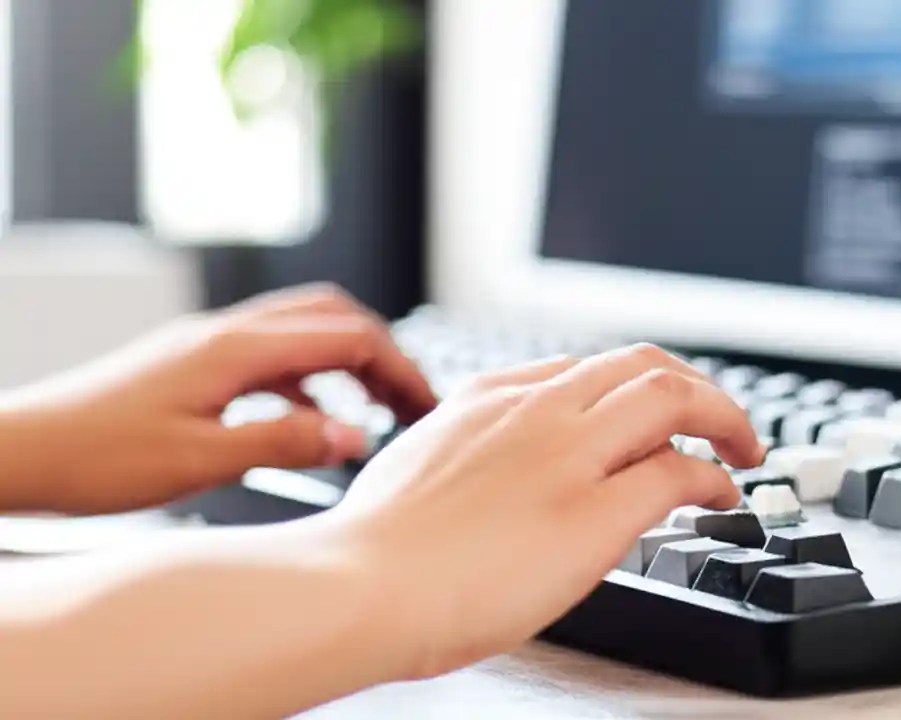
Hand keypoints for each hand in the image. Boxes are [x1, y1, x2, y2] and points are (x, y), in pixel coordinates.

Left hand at [0, 284, 436, 513]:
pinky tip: (311, 423)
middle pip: (330, 318)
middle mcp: (226, 335)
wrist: (22, 451)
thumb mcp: (202, 460)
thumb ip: (285, 442)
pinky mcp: (193, 367)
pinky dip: (307, 384)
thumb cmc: (97, 457)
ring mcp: (208, 346)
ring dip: (346, 365)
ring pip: (301, 335)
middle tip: (410, 399)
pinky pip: (269, 360)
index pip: (346, 335)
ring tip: (375, 411)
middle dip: (380, 352)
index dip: (397, 366)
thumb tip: (354, 436)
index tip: (425, 405)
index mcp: (236, 349)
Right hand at [329, 343, 766, 678]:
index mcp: (488, 398)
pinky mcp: (594, 512)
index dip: (630, 389)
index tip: (649, 415)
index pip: (584, 370)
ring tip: (743, 445)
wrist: (359, 587)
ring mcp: (567, 455)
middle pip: (640, 362)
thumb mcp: (418, 463)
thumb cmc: (373, 549)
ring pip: (672, 395)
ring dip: (723, 415)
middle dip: (694, 384)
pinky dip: (715, 478)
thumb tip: (494, 469)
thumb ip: (468, 448)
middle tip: (719, 414)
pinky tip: (722, 495)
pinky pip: (679, 474)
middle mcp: (535, 411)